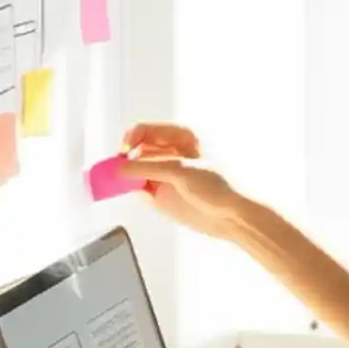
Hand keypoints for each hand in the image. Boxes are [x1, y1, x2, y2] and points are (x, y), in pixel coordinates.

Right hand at [118, 123, 243, 239]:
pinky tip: (134, 194)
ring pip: (134, 169)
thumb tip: (121, 167)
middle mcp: (169, 152)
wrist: (232, 217)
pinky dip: (132, 190)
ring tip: (121, 183)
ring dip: (125, 175)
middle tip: (116, 171)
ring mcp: (164, 173)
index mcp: (180, 136)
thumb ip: (149, 168)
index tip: (124, 154)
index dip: (130, 139)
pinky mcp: (160, 193)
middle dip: (124, 159)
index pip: (144, 130)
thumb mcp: (182, 171)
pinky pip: (138, 188)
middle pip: (135, 149)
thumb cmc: (220, 187)